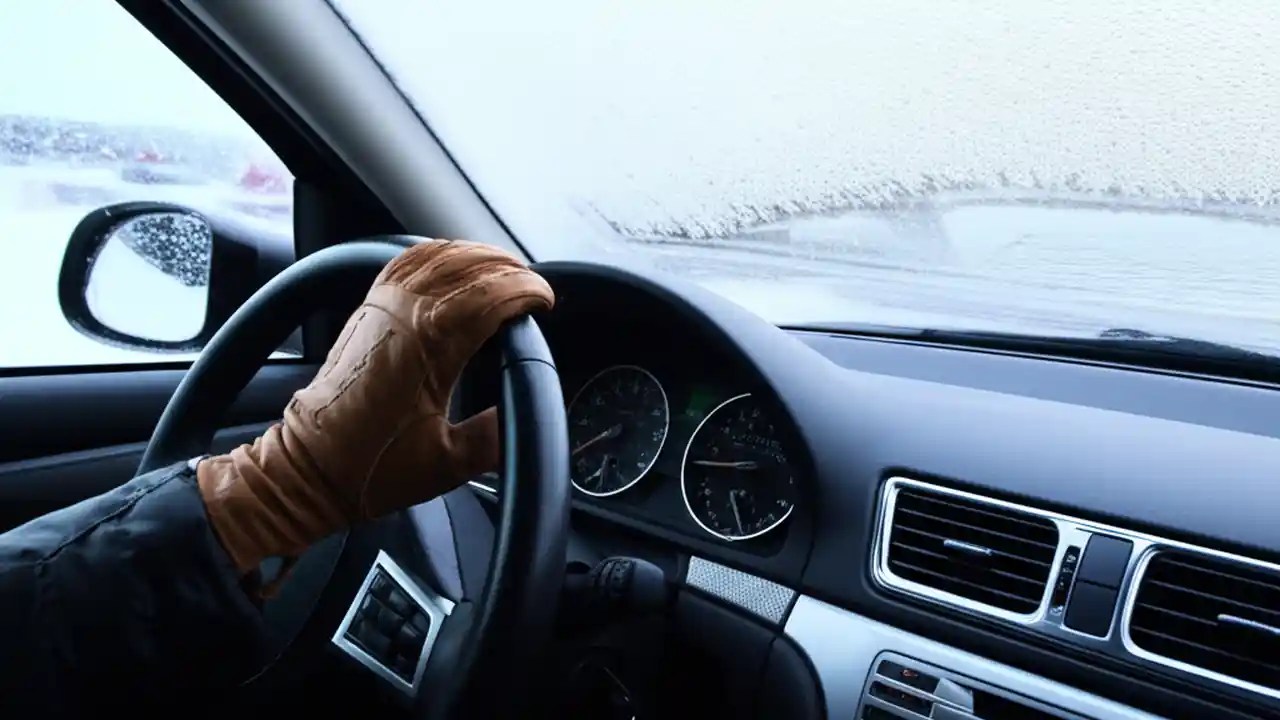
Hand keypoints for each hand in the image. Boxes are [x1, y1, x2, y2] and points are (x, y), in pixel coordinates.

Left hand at [197, 240, 553, 575]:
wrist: (311, 467)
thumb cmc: (373, 468)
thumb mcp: (451, 462)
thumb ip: (498, 434)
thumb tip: (527, 411)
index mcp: (428, 345)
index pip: (491, 293)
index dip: (526, 291)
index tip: (545, 303)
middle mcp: (403, 313)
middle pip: (470, 264)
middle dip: (510, 271)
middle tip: (533, 291)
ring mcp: (382, 305)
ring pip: (439, 253)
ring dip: (479, 256)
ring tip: (505, 273)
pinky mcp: (368, 308)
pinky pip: (408, 260)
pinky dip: (440, 254)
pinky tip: (456, 263)